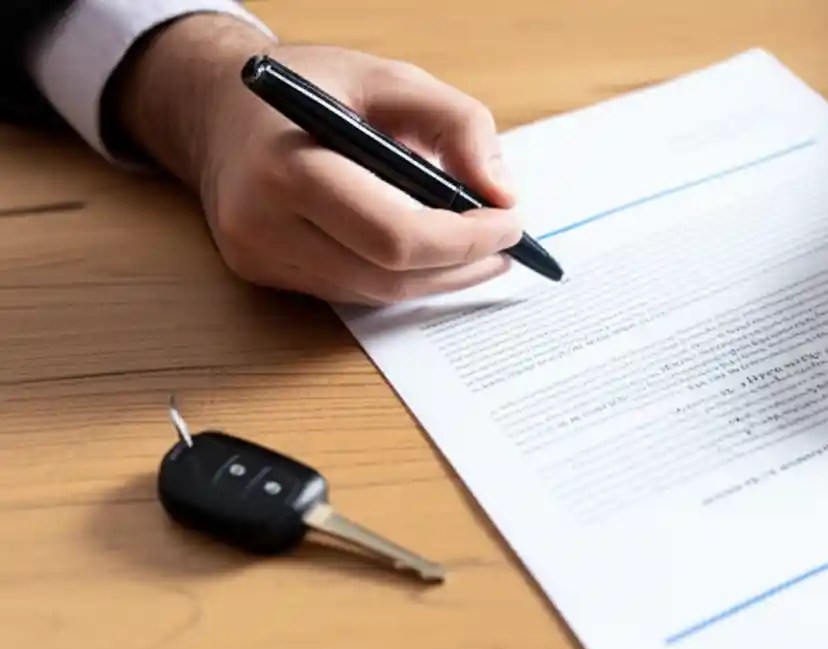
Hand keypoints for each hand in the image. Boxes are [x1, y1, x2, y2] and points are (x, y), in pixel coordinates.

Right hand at [112, 14, 522, 303]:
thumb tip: (502, 193)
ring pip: (372, 294)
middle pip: (388, 276)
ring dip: (438, 279)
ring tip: (481, 253)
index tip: (511, 222)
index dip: (465, 239)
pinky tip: (430, 257)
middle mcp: (263, 222)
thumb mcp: (389, 77)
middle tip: (506, 246)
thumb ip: (458, 124)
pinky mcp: (262, 272)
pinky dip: (400, 278)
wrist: (218, 106)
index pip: (396, 235)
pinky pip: (349, 290)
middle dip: (461, 265)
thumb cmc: (312, 85)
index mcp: (290, 165)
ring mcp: (258, 255)